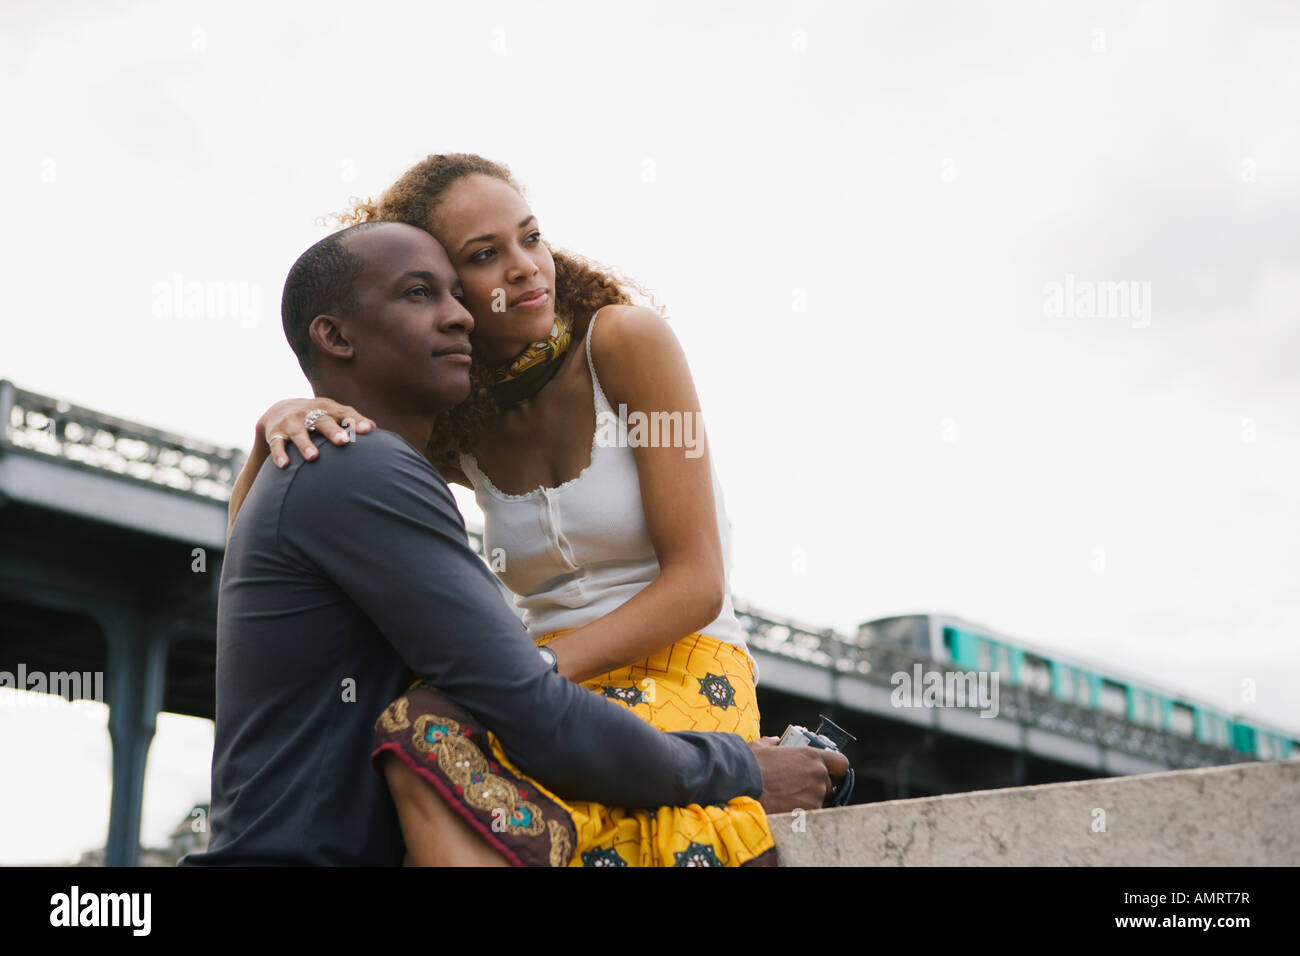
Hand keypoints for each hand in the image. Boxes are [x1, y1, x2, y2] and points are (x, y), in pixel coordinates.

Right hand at [258, 398, 374, 467]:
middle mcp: (309, 412)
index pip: (344, 412)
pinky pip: (277, 444)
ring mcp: (292, 422)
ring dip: (305, 444)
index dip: (355, 420)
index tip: (367, 430)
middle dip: (332, 431)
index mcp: (327, 408)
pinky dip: (280, 454)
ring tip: (313, 457)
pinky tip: (284, 465)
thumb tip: (375, 429)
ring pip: (298, 433)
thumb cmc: (315, 416)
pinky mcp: (275, 433)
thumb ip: (350, 420)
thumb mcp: (331, 414)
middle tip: (343, 441)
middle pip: (322, 421)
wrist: (278, 410)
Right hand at [748, 737, 849, 813]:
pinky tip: (783, 807)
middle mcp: (818, 776)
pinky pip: (808, 814)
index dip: (836, 769)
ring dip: (807, 800)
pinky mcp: (805, 814)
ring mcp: (814, 797)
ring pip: (818, 801)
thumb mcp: (763, 746)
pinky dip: (799, 812)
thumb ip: (775, 743)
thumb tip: (777, 742)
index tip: (828, 772)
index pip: (841, 763)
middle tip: (799, 787)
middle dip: (816, 786)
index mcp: (812, 756)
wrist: (741, 783)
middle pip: (829, 785)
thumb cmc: (751, 763)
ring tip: (786, 798)